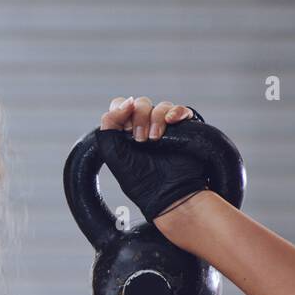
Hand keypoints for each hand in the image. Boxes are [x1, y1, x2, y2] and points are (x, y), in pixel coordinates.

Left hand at [96, 96, 208, 221]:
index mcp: (126, 132)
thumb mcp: (112, 152)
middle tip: (140, 140)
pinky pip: (181, 110)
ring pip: (160, 106)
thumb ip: (109, 124)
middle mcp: (145, 127)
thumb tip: (128, 101)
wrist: (167, 194)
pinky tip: (172, 121)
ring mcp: (166, 128)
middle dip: (139, 118)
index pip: (121, 105)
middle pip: (141, 103)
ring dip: (156, 119)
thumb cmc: (140, 180)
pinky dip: (176, 111)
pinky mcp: (185, 129)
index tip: (125, 131)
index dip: (122, 112)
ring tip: (155, 139)